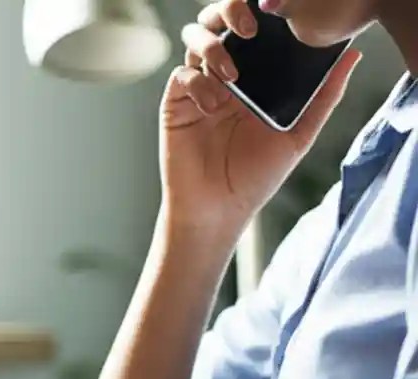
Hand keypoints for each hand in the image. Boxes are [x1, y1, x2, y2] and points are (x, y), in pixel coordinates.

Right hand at [161, 0, 360, 236]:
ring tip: (232, 72)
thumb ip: (324, 95)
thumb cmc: (256, 176)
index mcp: (254, 78)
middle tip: (249, 29)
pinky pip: (182, 76)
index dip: (258, 14)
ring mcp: (198, 89)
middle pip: (218, 23)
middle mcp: (224, 77)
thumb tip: (352, 56)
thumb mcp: (300, 134)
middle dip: (229, 12)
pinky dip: (198, 82)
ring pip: (195, 40)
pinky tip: (214, 105)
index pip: (252, 30)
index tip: (275, 13)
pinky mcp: (176, 105)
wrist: (220, 209)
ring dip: (212, 45)